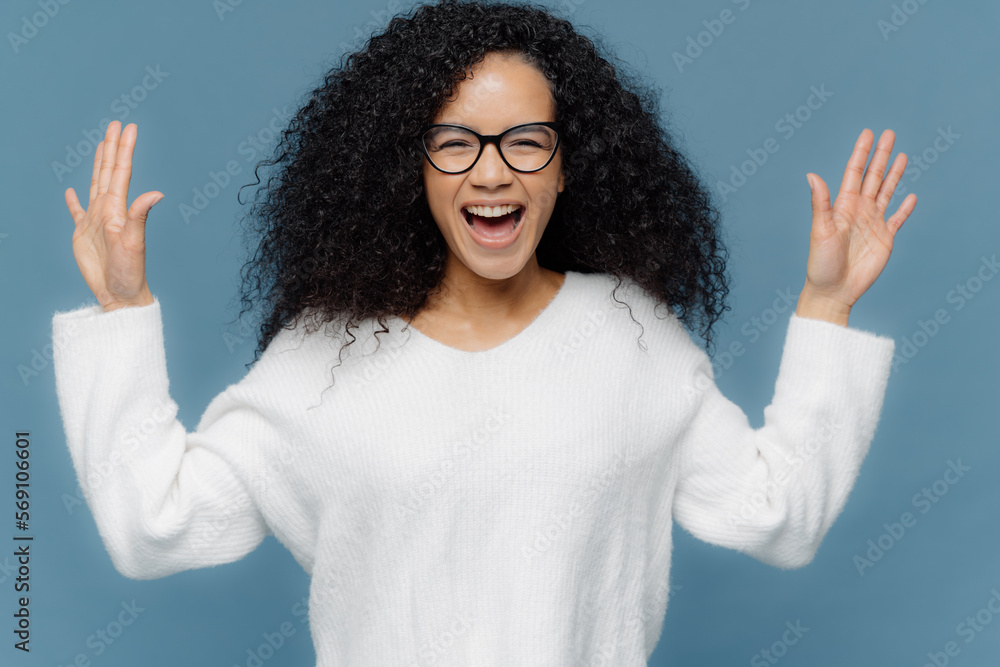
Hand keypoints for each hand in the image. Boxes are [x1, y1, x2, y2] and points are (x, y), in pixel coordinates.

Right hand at [64, 121, 163, 311]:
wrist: (120, 294)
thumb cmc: (130, 272)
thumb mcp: (133, 242)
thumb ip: (140, 216)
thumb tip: (157, 192)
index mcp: (118, 209)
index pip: (121, 172)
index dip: (123, 149)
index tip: (128, 127)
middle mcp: (107, 210)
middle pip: (108, 172)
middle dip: (111, 148)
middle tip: (115, 125)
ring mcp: (94, 221)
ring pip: (94, 185)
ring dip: (97, 165)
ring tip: (99, 146)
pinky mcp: (82, 234)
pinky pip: (76, 212)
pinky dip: (72, 201)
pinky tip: (70, 191)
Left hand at [797, 128, 916, 323]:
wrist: (833, 291)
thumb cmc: (821, 263)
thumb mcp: (819, 230)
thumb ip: (820, 203)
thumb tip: (812, 175)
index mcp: (843, 206)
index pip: (855, 173)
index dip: (861, 153)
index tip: (868, 133)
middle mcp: (859, 211)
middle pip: (873, 177)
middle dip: (881, 156)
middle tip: (889, 133)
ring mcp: (873, 224)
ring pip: (886, 193)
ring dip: (894, 175)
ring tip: (902, 156)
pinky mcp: (885, 239)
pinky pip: (897, 219)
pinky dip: (905, 208)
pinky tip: (911, 196)